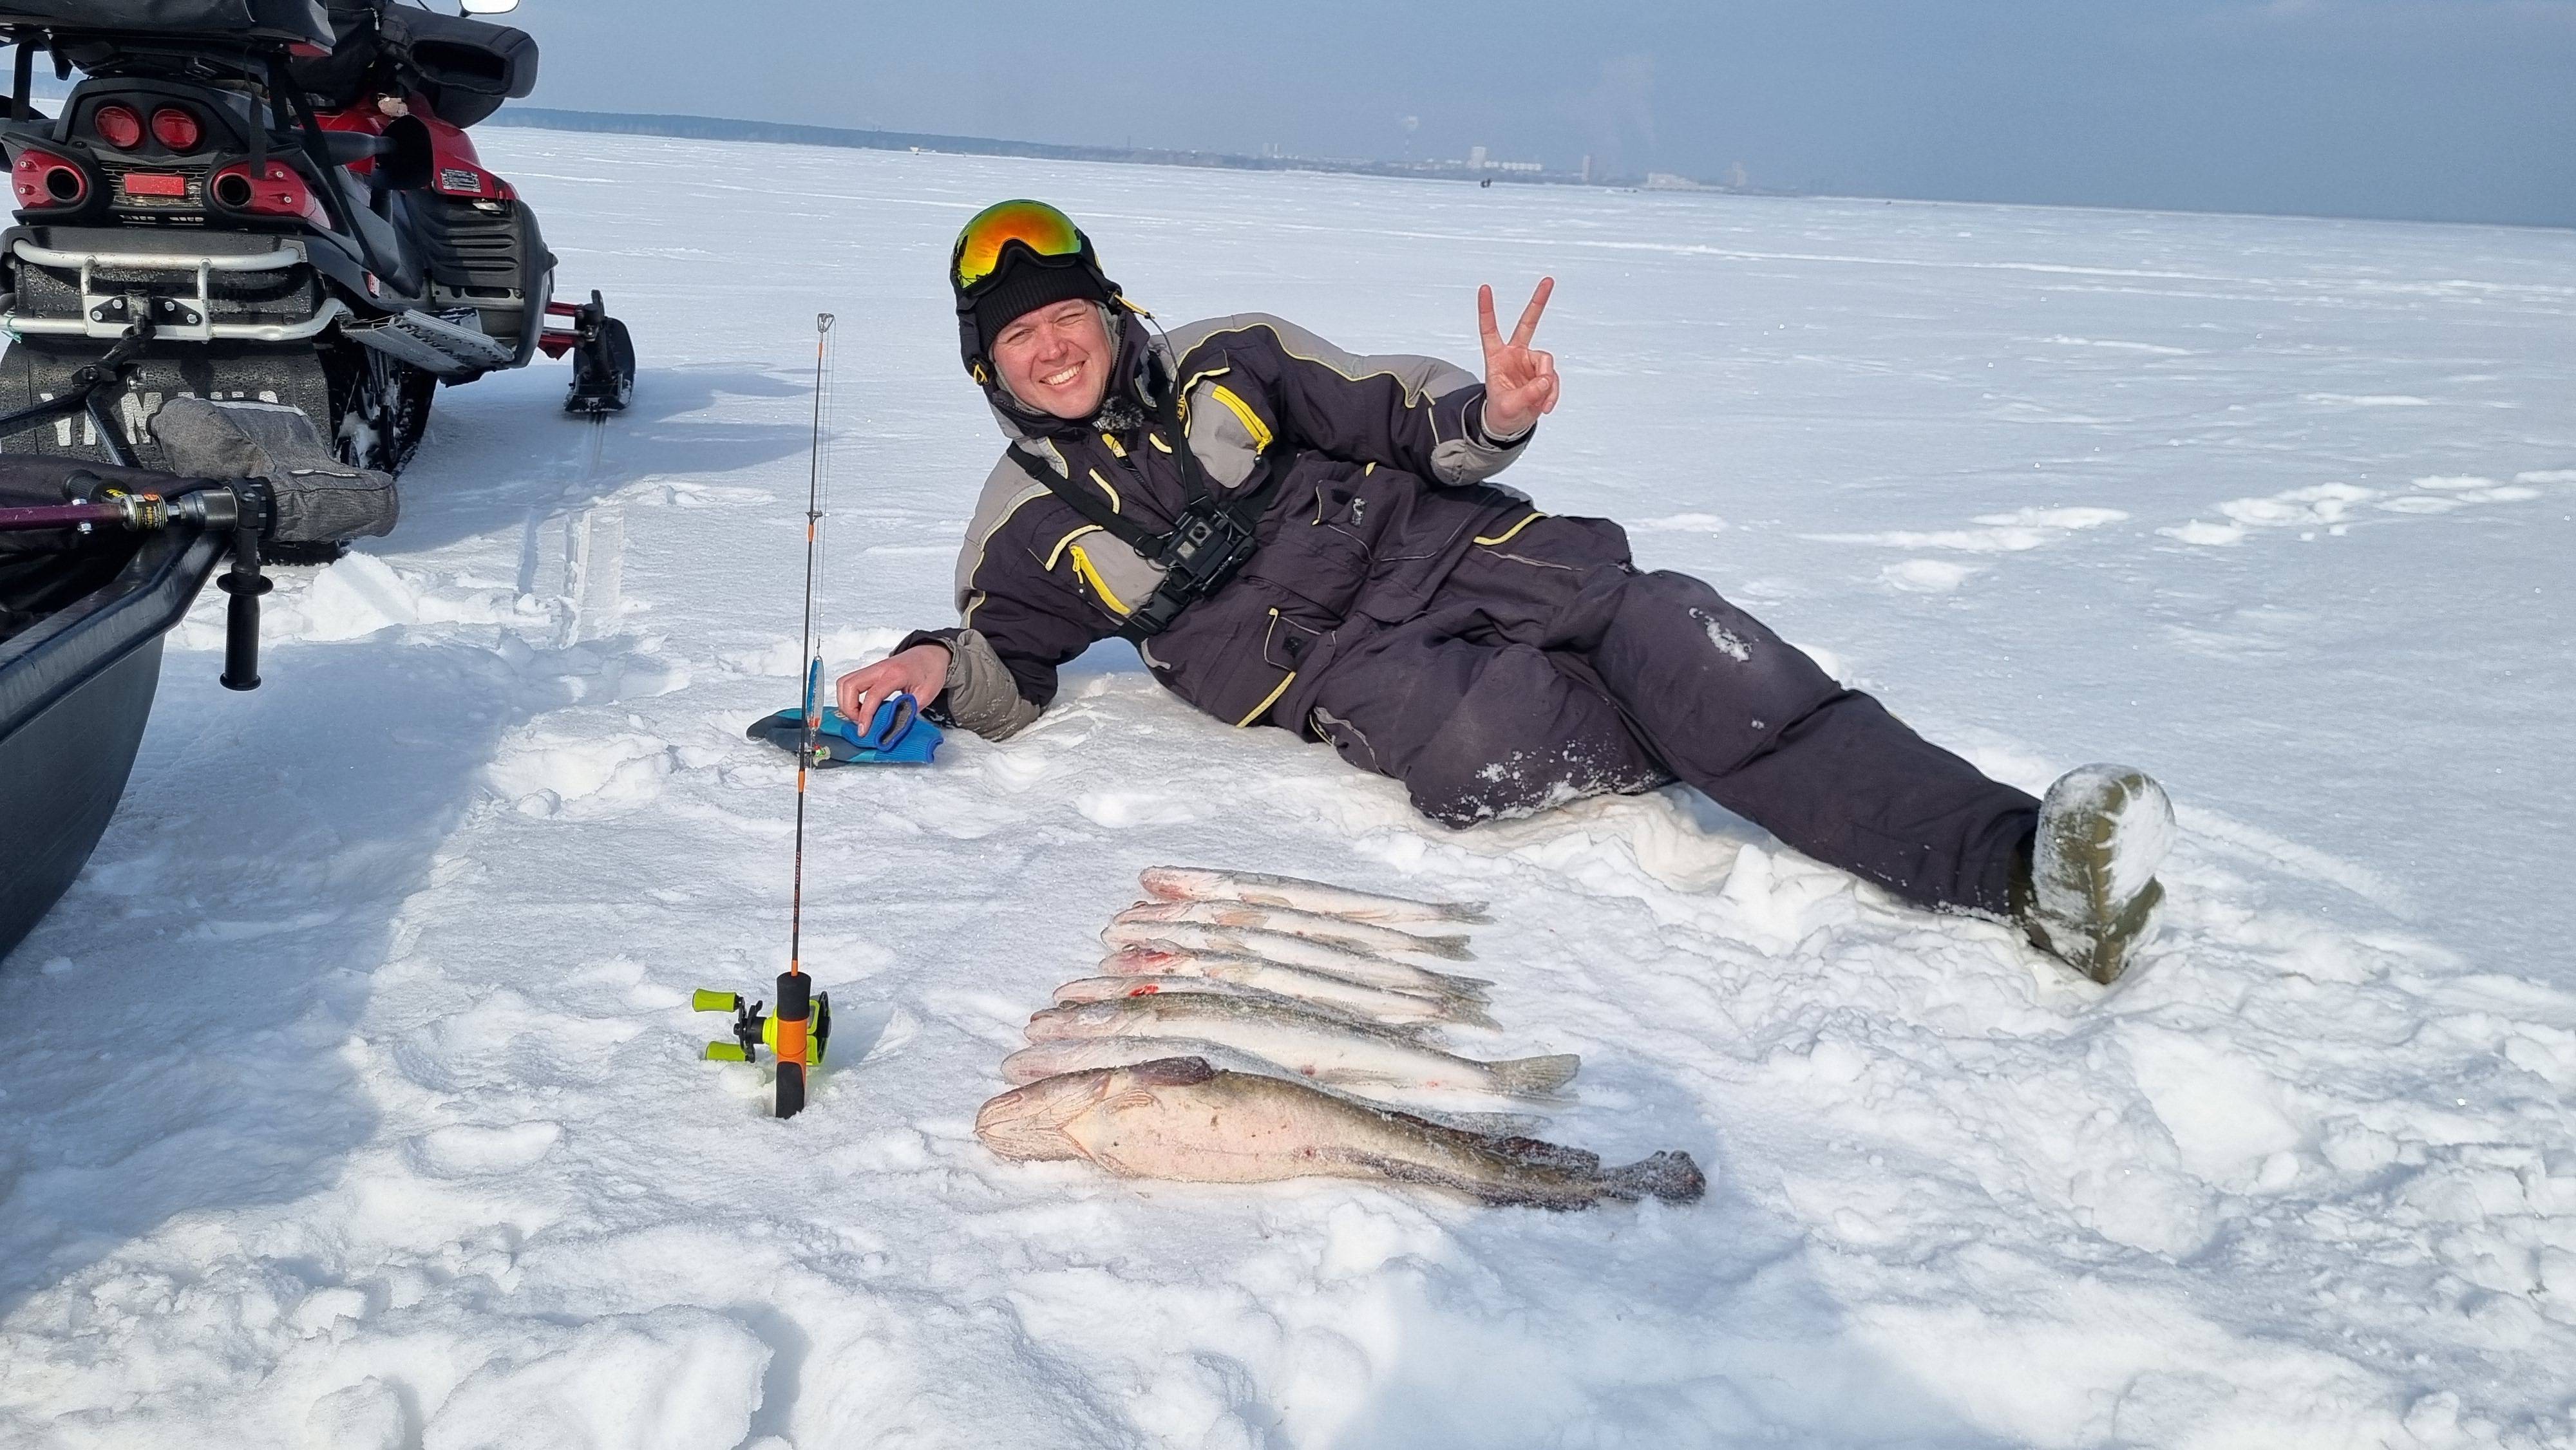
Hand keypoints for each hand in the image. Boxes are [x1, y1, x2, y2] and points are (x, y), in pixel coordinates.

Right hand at [837, 642, 948, 721]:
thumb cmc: (930, 671)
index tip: (864, 730)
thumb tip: (893, 727)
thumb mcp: (927, 694)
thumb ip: (909, 710)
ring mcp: (872, 669)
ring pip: (845, 682)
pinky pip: (850, 682)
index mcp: (895, 674)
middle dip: (849, 708)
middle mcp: (879, 668)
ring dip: (846, 702)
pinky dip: (849, 697)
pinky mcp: (870, 672)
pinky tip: (861, 708)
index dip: (865, 715)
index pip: (872, 695)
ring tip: (859, 716)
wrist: (931, 654)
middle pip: (849, 685)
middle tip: (860, 723)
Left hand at [1477, 277, 1558, 440]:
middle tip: (1548, 280)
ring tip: (1540, 403)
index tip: (1485, 288)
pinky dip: (1552, 393)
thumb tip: (1545, 381)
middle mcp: (1515, 354)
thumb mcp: (1508, 406)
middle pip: (1528, 323)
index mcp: (1497, 357)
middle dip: (1539, 302)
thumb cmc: (1501, 411)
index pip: (1490, 330)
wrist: (1511, 424)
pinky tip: (1545, 405)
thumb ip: (1526, 393)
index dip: (1487, 310)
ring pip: (1546, 363)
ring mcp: (1531, 362)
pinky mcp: (1544, 373)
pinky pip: (1553, 379)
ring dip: (1546, 384)